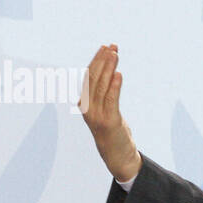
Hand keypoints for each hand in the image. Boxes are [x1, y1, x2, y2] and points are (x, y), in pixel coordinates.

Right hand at [80, 45, 141, 181]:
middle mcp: (87, 108)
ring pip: (102, 86)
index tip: (106, 47)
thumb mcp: (105, 110)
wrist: (117, 156)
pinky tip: (119, 74)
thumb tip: (110, 72)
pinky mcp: (109, 122)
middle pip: (94, 78)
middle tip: (112, 46)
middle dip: (103, 60)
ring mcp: (97, 115)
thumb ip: (104, 94)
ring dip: (109, 68)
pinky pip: (111, 100)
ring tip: (116, 54)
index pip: (89, 76)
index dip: (97, 60)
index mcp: (84, 103)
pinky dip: (114, 86)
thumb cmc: (112, 131)